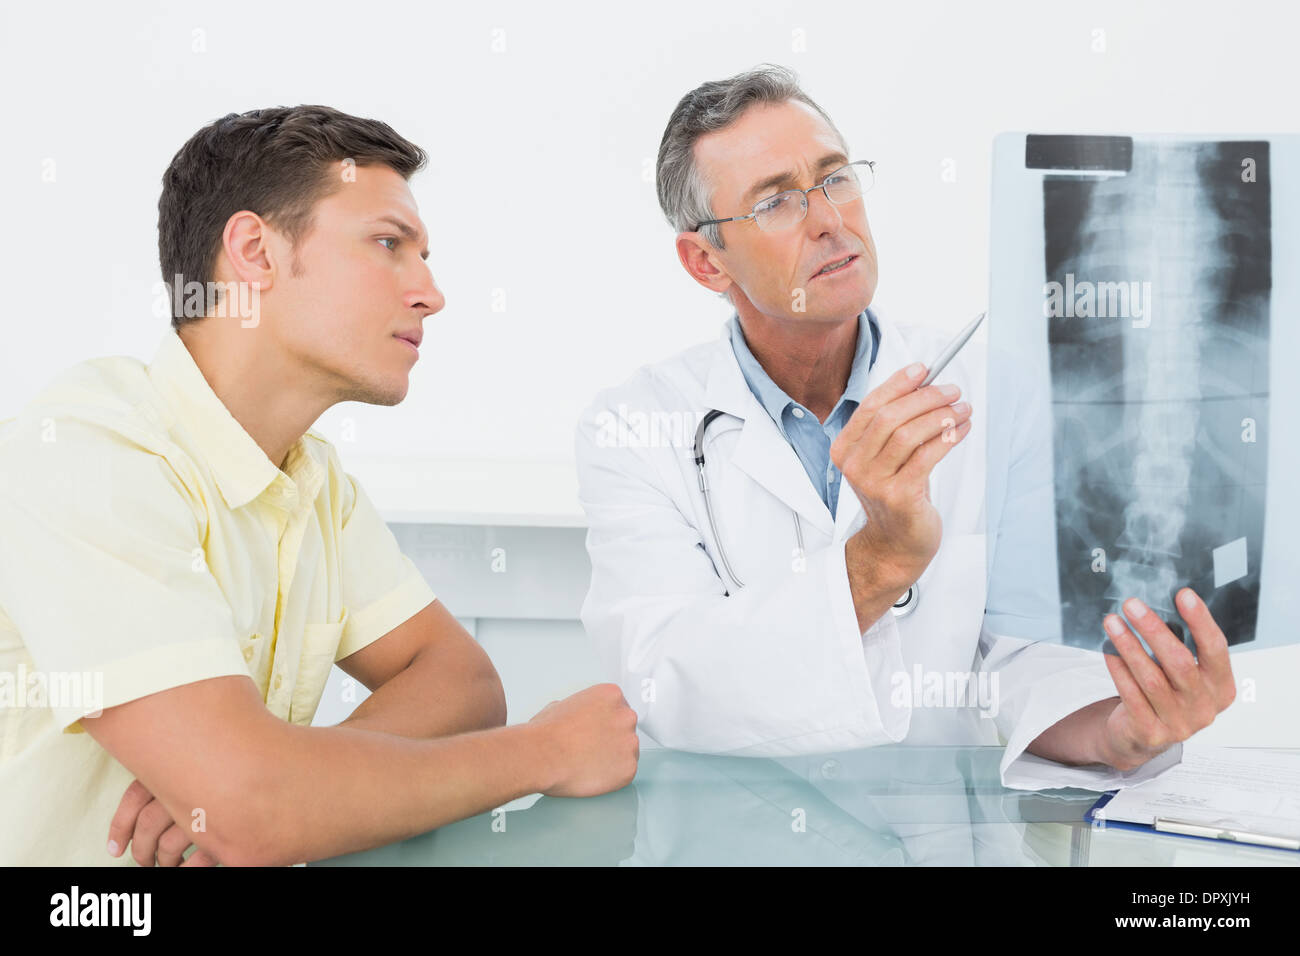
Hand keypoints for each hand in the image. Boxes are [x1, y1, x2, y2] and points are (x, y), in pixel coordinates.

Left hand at [108, 778, 218, 866]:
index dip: (120, 827)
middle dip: (141, 850)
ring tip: (170, 863)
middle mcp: (190, 785)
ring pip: (168, 845)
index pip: (135, 797)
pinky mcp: (226, 834)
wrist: (288, 777)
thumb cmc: (228, 778)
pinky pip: (197, 860)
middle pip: (148, 823)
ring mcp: (208, 809)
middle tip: (145, 862)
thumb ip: (171, 781)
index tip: (115, 849)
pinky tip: (187, 865)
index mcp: (178, 767)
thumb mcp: (200, 769)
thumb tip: (131, 817)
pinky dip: (187, 868)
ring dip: (165, 861)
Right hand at [527, 683, 638, 797]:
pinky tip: (593, 773)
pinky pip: (625, 773)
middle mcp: (626, 716)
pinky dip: (612, 777)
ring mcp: (631, 743)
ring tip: (588, 762)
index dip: (604, 723)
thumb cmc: (547, 733)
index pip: (618, 709)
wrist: (543, 756)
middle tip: (590, 748)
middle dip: (611, 739)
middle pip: (625, 729)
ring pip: (627, 752)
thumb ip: (580, 709)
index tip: (594, 731)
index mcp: (612, 695)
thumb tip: (579, 717)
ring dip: (613, 758)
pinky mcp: (629, 768)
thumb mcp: (561, 705)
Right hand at [831, 361, 971, 588]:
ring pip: (909, 434)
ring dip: (941, 416)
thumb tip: (926, 383)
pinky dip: (949, 438)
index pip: (871, 405)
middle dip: (926, 398)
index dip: (899, 383)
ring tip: (964, 410)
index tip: (925, 368)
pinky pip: (926, 457)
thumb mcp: (887, 456)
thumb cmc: (896, 491)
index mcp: (845, 448)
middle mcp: (853, 464)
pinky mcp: (898, 497)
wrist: (896, 542)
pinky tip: (962, 430)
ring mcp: (873, 482)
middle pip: (890, 417)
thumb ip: (896, 424)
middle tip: (953, 391)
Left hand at [1097, 588, 1235, 771]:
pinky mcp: (1150, 732)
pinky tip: (1107, 650)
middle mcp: (1205, 707)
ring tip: (1112, 622)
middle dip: (1154, 630)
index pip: (1215, 649)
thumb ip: (1180, 649)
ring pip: (1151, 678)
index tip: (1184, 594)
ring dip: (1129, 646)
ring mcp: (1179, 724)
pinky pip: (1131, 694)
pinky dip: (1118, 669)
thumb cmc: (1166, 695)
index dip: (1200, 621)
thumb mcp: (1182, 675)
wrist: (1143, 737)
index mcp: (1221, 688)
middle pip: (1180, 663)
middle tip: (1132, 605)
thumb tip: (1156, 605)